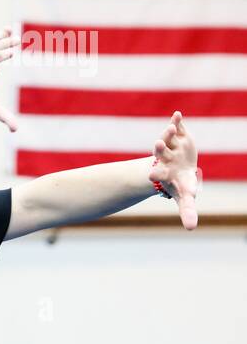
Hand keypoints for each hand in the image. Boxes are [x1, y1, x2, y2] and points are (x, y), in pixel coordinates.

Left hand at [150, 111, 199, 229]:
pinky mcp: (179, 136)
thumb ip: (187, 211)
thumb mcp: (185, 198)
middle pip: (159, 153)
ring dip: (167, 133)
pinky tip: (177, 114)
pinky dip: (176, 121)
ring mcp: (171, 146)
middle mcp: (164, 158)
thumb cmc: (180, 186)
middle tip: (156, 144)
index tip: (152, 175)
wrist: (178, 170)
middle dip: (159, 149)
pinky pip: (177, 126)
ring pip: (166, 138)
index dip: (156, 175)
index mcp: (164, 173)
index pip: (158, 175)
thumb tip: (191, 229)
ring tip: (169, 128)